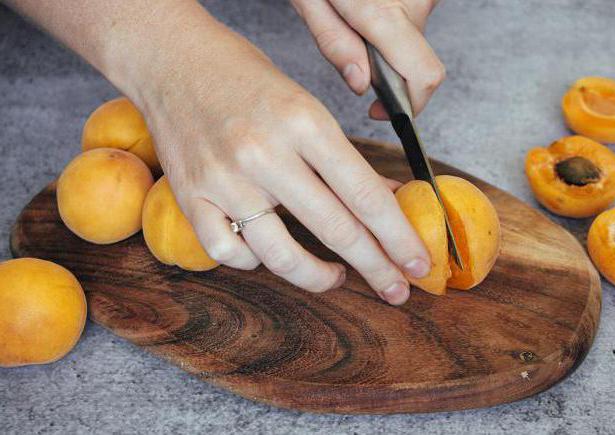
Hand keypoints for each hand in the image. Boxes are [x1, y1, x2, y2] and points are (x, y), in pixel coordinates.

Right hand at [132, 16, 430, 304]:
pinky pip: (230, 253)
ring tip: (337, 277)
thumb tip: (391, 199)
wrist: (172, 60)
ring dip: (319, 278)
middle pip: (336, 229)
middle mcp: (264, 153)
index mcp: (304, 122)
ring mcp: (223, 179)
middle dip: (376, 268)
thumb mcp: (308, 107)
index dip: (398, 236)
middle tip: (397, 290)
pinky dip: (256, 263)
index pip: (365, 194)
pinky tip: (272, 255)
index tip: (419, 262)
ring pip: (281, 256)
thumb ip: (347, 161)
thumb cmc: (247, 80)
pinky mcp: (188, 196)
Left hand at [291, 0, 444, 118]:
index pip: (424, 76)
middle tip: (350, 44)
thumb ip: (336, 45)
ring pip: (414, 38)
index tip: (383, 111)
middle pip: (416, 60)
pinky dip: (392, 23)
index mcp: (381, 13)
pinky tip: (367, 5)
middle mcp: (412, 2)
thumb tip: (362, 86)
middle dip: (387, 67)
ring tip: (353, 14)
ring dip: (387, 41)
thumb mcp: (309, 2)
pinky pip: (413, 17)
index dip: (411, 105)